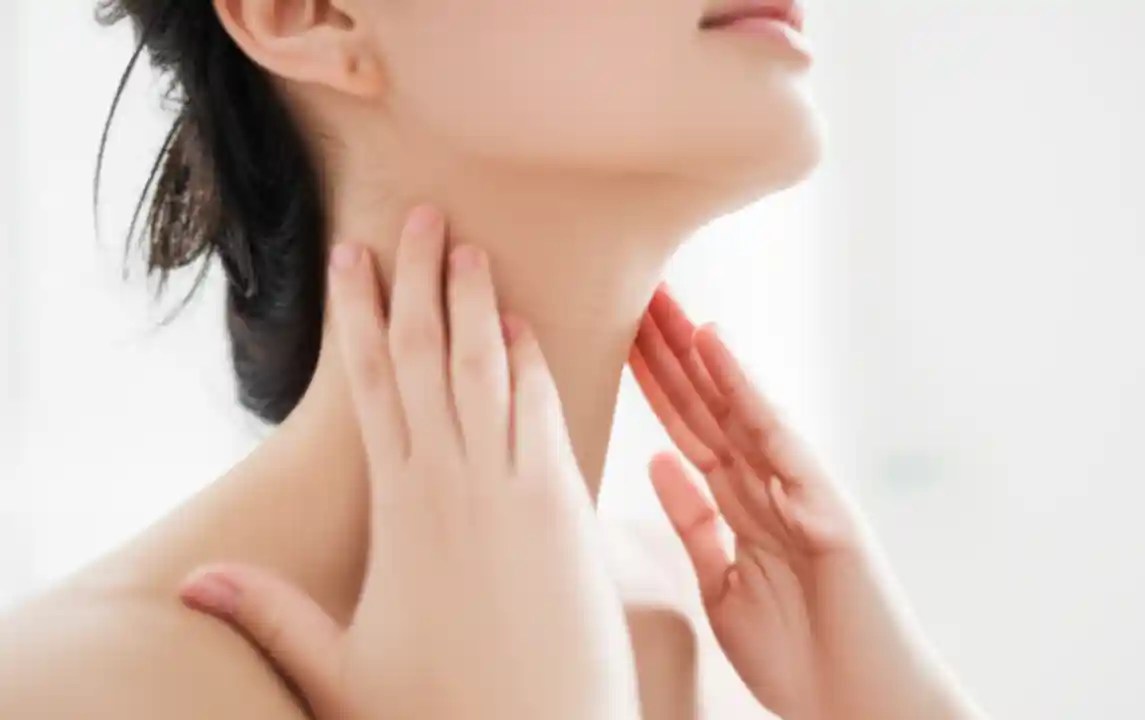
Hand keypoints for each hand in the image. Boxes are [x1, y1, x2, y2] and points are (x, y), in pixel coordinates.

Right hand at [177, 205, 639, 719]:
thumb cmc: (441, 712)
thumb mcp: (341, 669)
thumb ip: (273, 615)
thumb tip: (194, 582)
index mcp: (398, 504)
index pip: (370, 383)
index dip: (359, 312)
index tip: (353, 255)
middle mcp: (455, 479)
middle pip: (428, 354)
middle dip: (423, 279)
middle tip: (423, 215)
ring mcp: (515, 485)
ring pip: (488, 369)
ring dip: (478, 303)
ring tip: (469, 247)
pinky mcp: (566, 504)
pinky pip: (544, 411)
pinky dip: (531, 362)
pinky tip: (522, 327)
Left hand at [629, 283, 984, 719]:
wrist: (856, 705)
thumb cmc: (796, 656)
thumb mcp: (720, 586)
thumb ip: (692, 523)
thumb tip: (657, 459)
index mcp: (740, 508)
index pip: (687, 430)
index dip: (654, 384)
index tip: (617, 335)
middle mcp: (766, 487)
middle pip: (706, 406)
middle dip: (667, 353)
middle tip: (631, 290)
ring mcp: (797, 488)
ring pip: (735, 405)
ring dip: (695, 351)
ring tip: (659, 297)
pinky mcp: (823, 500)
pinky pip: (775, 434)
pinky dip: (745, 386)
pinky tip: (712, 342)